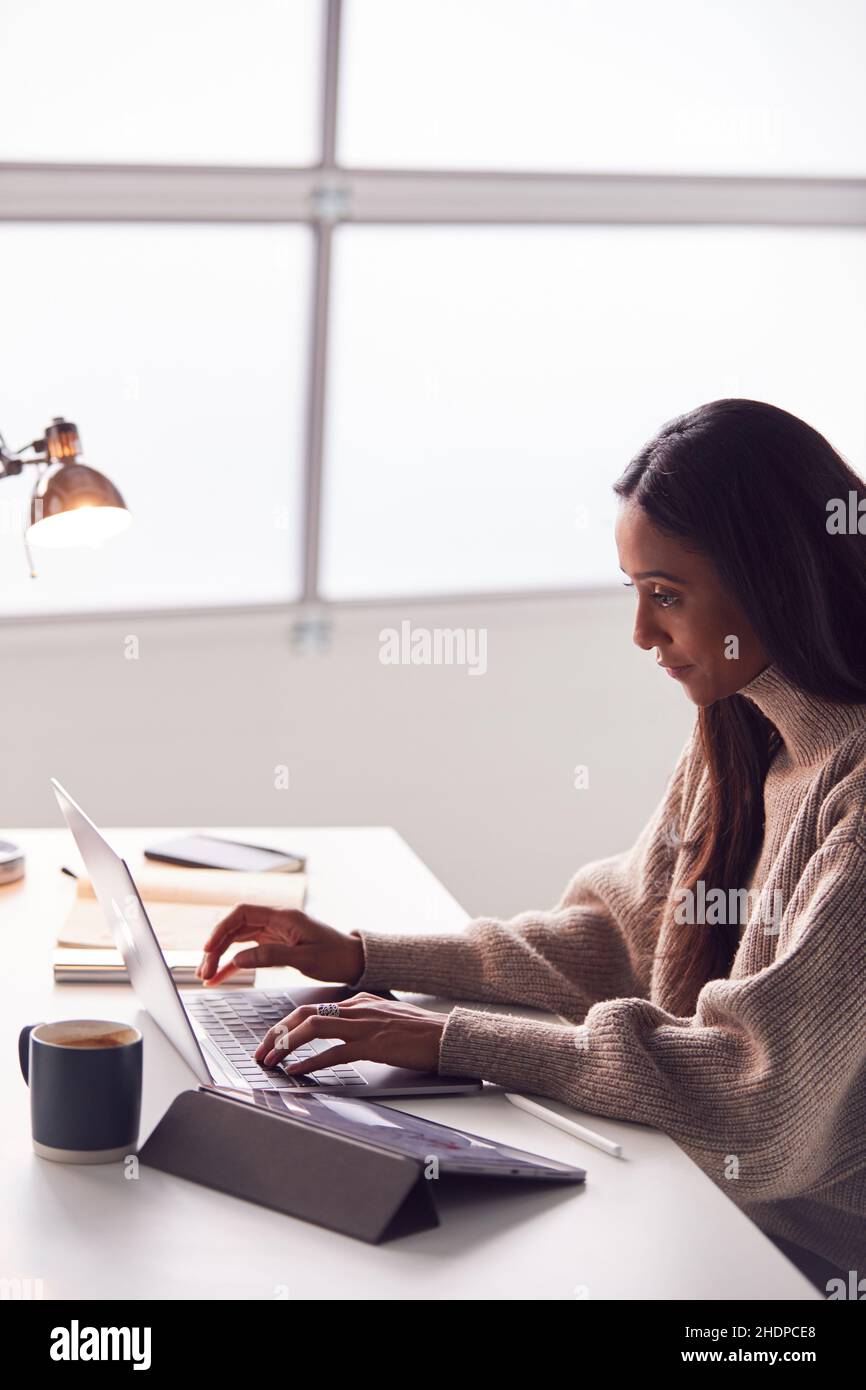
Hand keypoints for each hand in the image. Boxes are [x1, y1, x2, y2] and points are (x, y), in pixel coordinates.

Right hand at [195, 906, 363, 987]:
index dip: (222, 929)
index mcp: (283, 917)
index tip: (208, 948)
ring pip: (238, 940)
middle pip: (236, 928)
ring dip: (221, 957)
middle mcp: (276, 921)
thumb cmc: (336, 957)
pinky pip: (249, 952)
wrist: (355, 961)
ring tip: (206, 976)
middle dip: (216, 948)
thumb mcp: (304, 958)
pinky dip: (234, 964)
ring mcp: (274, 933)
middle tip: (204, 970)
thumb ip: (270, 956)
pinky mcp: (276, 945)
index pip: (242, 913)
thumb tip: (239, 958)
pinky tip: (220, 977)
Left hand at [254, 993, 447, 1075]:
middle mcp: (357, 1008)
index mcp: (359, 1001)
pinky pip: (333, 1053)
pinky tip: (296, 1072)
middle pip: (304, 1014)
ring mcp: (364, 1025)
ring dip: (285, 1045)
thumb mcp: (385, 1019)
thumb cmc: (421, 1033)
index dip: (286, 1025)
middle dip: (276, 1033)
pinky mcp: (373, 1044)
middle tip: (260, 1052)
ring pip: (313, 1028)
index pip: (312, 1009)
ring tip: (270, 1062)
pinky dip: (310, 1063)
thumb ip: (362, 1022)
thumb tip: (338, 1039)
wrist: (447, 1035)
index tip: (270, 1040)